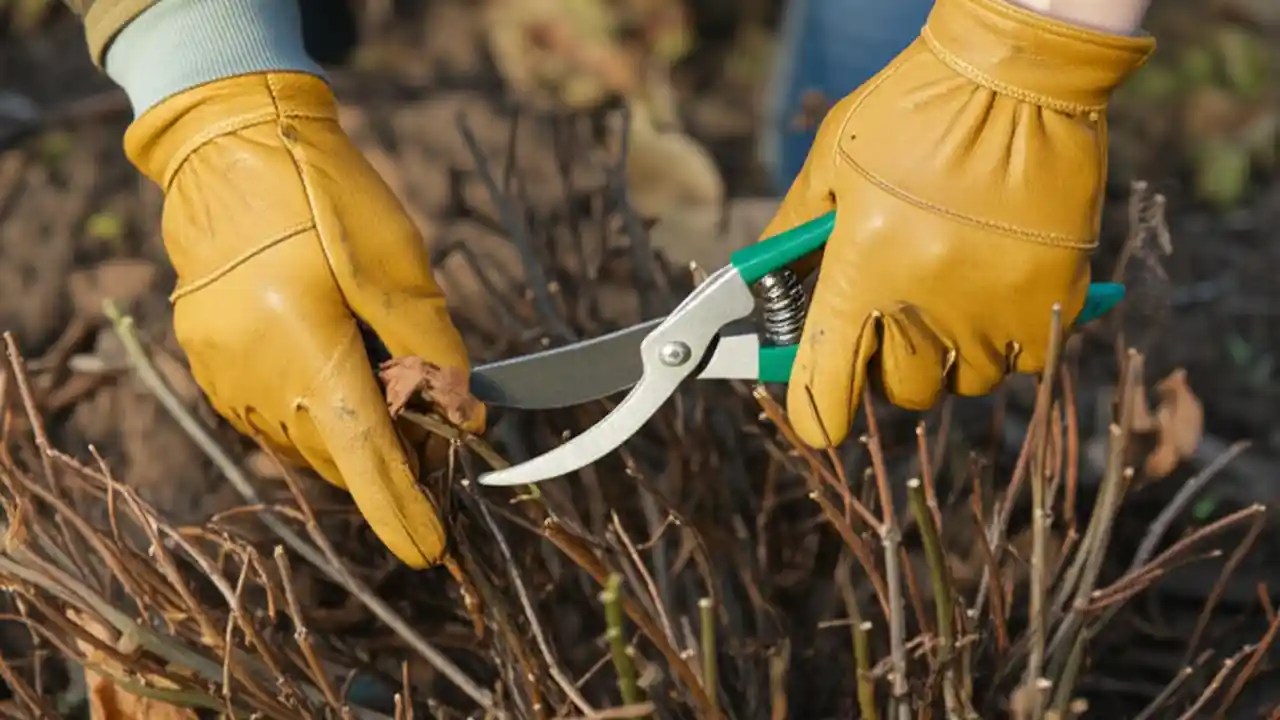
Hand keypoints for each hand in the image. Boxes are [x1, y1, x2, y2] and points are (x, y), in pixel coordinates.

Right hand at [123, 71, 481, 567]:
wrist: (231, 150)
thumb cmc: (324, 198)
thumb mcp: (399, 265)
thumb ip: (434, 346)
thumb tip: (463, 411)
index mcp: (309, 353)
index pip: (365, 457)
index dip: (401, 509)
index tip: (430, 551)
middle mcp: (257, 380)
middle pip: (339, 455)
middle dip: (390, 458)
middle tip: (433, 424)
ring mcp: (223, 375)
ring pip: (304, 442)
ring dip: (351, 433)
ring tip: (382, 383)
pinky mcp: (208, 362)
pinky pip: (272, 414)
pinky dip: (313, 410)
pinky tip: (334, 368)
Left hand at [759, 0, 1154, 447]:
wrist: (1015, 76)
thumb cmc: (911, 113)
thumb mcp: (829, 166)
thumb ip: (790, 236)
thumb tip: (755, 283)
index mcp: (862, 282)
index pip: (824, 392)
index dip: (814, 408)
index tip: (816, 402)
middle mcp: (927, 312)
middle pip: (899, 393)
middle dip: (888, 363)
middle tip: (892, 311)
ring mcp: (995, 313)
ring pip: (964, 380)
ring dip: (951, 352)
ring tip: (950, 287)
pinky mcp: (1051, 302)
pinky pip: (1025, 356)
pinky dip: (1008, 335)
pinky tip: (995, 284)